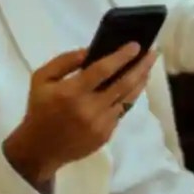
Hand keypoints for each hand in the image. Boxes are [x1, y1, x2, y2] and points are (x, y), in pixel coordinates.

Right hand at [3, 43, 157, 188]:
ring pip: (128, 98)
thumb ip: (65, 61)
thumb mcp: (41, 79)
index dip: (122, 56)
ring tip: (148, 67)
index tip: (136, 45)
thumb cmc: (39, 109)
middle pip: (123, 83)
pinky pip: (122, 111)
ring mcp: (100, 124)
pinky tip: (134, 86)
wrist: (39, 149)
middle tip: (153, 53)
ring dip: (141, 81)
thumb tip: (91, 50)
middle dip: (141, 66)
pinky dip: (130, 97)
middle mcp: (89, 108)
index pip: (103, 70)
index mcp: (71, 92)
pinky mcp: (106, 135)